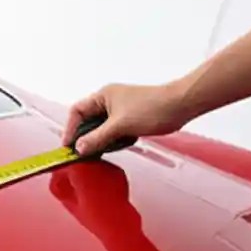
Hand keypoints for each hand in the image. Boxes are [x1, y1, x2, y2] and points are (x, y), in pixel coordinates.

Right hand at [62, 82, 193, 155]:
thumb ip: (97, 138)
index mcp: (102, 96)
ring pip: (102, 129)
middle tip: (86, 154)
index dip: (70, 129)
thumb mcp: (119, 126)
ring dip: (104, 140)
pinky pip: (115, 132)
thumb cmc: (151, 109)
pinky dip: (116, 140)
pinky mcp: (130, 119)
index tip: (69, 147)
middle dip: (87, 138)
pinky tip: (125, 142)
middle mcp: (108, 102)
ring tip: (109, 147)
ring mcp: (120, 111)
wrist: (181, 106)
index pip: (77, 112)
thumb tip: (78, 149)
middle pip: (88, 122)